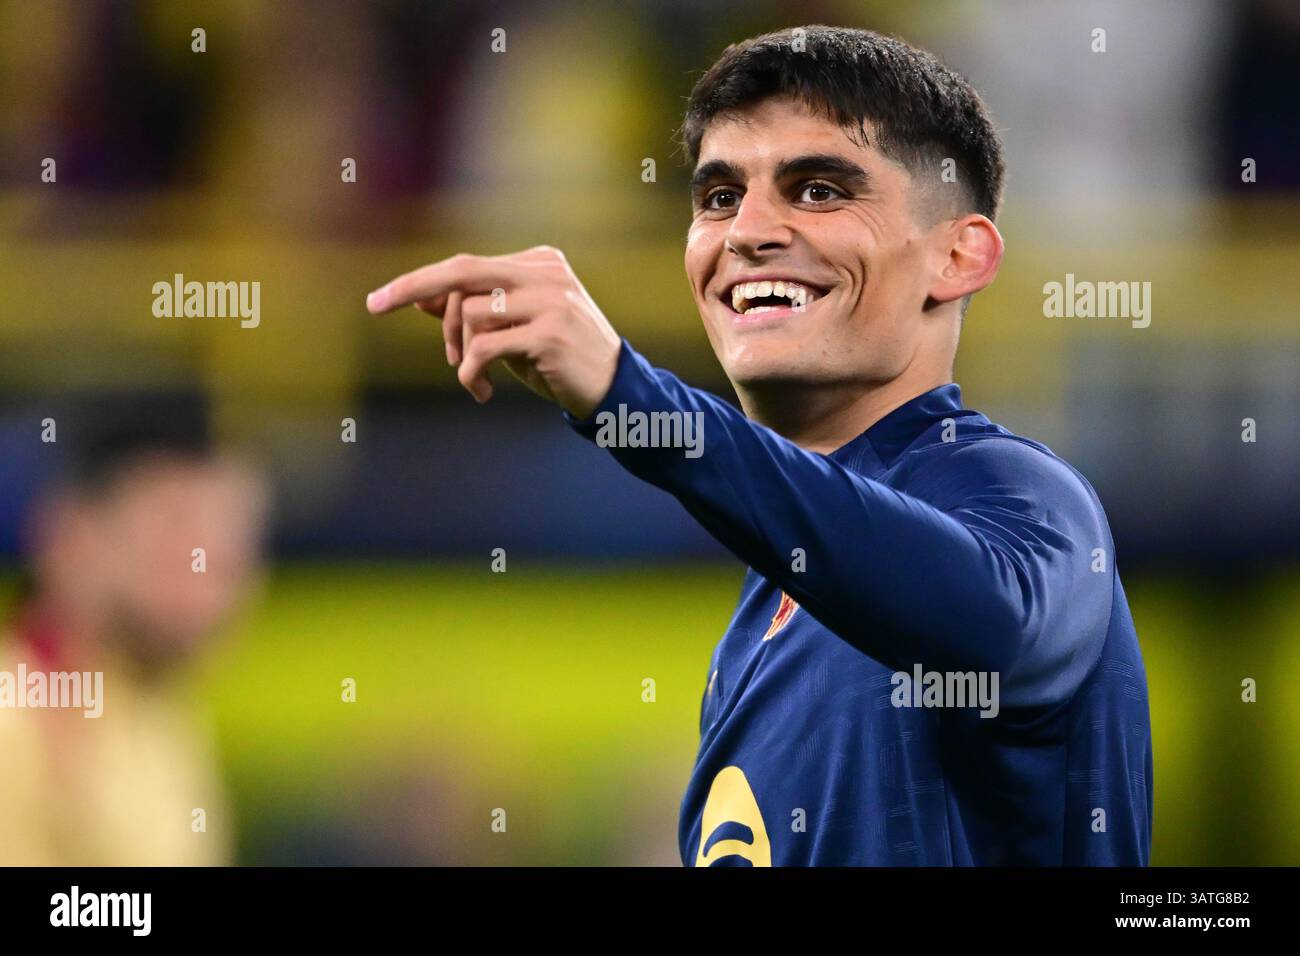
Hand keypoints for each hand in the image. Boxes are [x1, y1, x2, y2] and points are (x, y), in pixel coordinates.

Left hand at [365, 246, 620, 417]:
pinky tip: (482, 391)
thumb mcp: (513, 331)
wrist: (615, 390)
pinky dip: (471, 373)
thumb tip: (421, 298)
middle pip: (462, 271)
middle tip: (376, 307)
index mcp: (539, 263)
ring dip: (458, 354)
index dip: (418, 281)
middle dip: (411, 287)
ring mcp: (550, 301)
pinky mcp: (550, 334)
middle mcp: (545, 274)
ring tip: (474, 378)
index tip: (378, 300)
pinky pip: (484, 347)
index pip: (466, 265)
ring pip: (470, 314)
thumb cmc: (558, 360)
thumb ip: (475, 309)